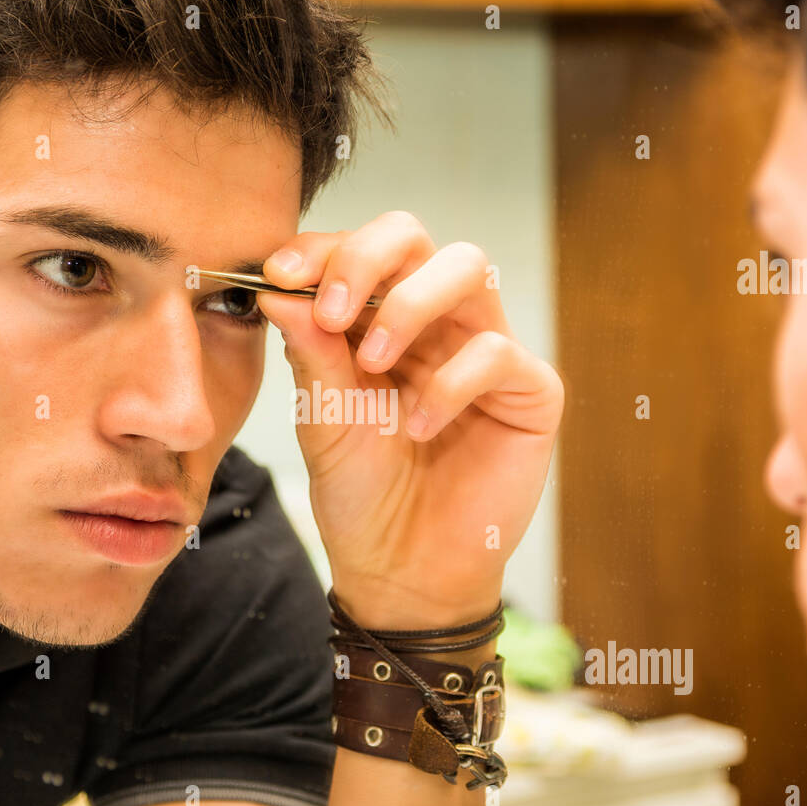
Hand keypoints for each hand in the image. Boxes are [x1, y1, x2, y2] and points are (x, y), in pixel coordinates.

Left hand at [256, 211, 563, 630]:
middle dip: (366, 258)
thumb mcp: (324, 419)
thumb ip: (311, 352)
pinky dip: (451, 382)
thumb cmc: (362, 492)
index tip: (279, 275)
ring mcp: (484, 351)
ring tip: (375, 361)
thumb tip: (278, 287)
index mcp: (379, 319)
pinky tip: (419, 425)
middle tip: (331, 310)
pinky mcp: (529, 392)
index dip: (319, 250)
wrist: (403, 569)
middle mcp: (434, 323)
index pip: (358, 251)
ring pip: (468, 268)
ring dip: (411, 302)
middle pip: (414, 236)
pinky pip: (497, 353)